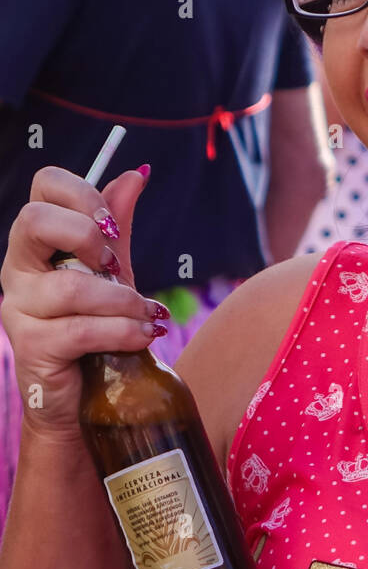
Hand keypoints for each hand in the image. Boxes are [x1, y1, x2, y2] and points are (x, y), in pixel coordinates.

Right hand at [0, 165, 164, 439]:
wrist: (85, 396)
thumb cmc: (97, 324)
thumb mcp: (113, 269)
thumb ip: (119, 224)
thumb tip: (140, 172)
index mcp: (36, 241)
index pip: (43, 185)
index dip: (82, 192)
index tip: (113, 222)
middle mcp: (18, 268)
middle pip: (35, 221)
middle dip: (89, 235)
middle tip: (119, 264)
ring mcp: (19, 308)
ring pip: (70, 286)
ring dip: (123, 300)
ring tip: (149, 314)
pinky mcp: (32, 346)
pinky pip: (80, 329)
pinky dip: (122, 331)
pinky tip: (144, 335)